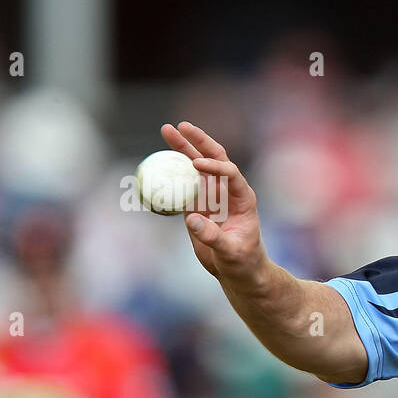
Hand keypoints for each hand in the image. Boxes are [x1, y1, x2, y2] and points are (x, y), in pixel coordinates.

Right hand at [160, 121, 265, 285]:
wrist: (238, 271)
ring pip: (195, 166)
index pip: (230, 172)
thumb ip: (213, 237)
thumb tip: (191, 219)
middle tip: (180, 126)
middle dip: (198, 141)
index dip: (215, 165)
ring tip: (166, 129)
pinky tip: (155, 160)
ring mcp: (211, 195)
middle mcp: (227, 191)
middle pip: (214, 158)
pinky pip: (181, 183)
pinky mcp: (196, 204)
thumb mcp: (230, 252)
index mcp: (242, 197)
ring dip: (182, 148)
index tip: (195, 164)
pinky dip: (169, 172)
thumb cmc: (242, 262)